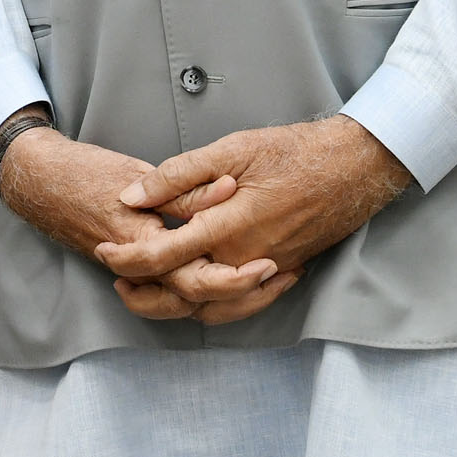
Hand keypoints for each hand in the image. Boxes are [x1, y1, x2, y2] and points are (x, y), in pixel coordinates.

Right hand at [0, 127, 282, 320]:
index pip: (194, 276)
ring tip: (264, 281)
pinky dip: (203, 290)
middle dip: (241, 294)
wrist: (41, 184)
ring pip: (185, 304)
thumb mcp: (138, 174)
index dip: (234, 277)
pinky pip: (172, 292)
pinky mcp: (135, 269)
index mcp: (141, 242)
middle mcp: (140, 268)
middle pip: (196, 300)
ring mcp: (135, 273)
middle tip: (278, 275)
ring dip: (227, 298)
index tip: (266, 264)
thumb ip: (184, 190)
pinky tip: (229, 276)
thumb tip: (230, 191)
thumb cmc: (86, 173)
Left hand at [94, 116, 412, 300]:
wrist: (352, 169)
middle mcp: (246, 258)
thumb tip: (133, 196)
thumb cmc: (291, 152)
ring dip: (174, 304)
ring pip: (212, 306)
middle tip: (116, 276)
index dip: (128, 257)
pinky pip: (242, 305)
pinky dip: (214, 306)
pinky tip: (196, 293)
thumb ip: (178, 175)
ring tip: (145, 289)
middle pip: (183, 291)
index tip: (105, 252)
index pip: (165, 255)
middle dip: (144, 289)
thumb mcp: (231, 149)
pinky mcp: (283, 273)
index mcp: (227, 225)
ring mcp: (267, 271)